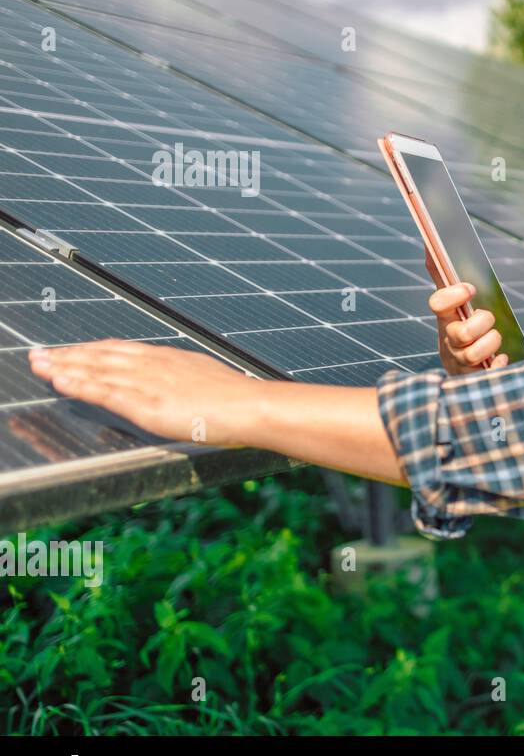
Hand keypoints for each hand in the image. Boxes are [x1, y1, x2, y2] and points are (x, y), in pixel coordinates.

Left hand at [26, 339, 262, 445]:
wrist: (251, 406)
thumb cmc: (240, 400)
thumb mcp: (210, 381)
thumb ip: (188, 381)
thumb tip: (185, 389)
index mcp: (171, 359)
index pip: (122, 349)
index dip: (93, 349)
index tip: (72, 350)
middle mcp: (155, 364)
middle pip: (102, 355)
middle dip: (69, 354)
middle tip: (39, 354)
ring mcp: (148, 382)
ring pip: (97, 370)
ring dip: (65, 366)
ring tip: (39, 365)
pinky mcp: (145, 404)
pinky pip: (104, 392)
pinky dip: (79, 385)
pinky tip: (60, 383)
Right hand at [429, 282, 508, 374]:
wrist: (462, 371)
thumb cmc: (461, 331)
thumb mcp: (453, 306)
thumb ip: (444, 278)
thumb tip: (429, 248)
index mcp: (445, 319)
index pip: (438, 304)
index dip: (453, 295)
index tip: (470, 289)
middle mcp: (448, 342)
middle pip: (461, 333)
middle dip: (482, 322)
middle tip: (488, 318)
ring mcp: (459, 363)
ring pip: (473, 354)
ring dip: (491, 342)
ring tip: (494, 339)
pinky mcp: (472, 378)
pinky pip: (486, 374)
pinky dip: (496, 366)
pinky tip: (500, 359)